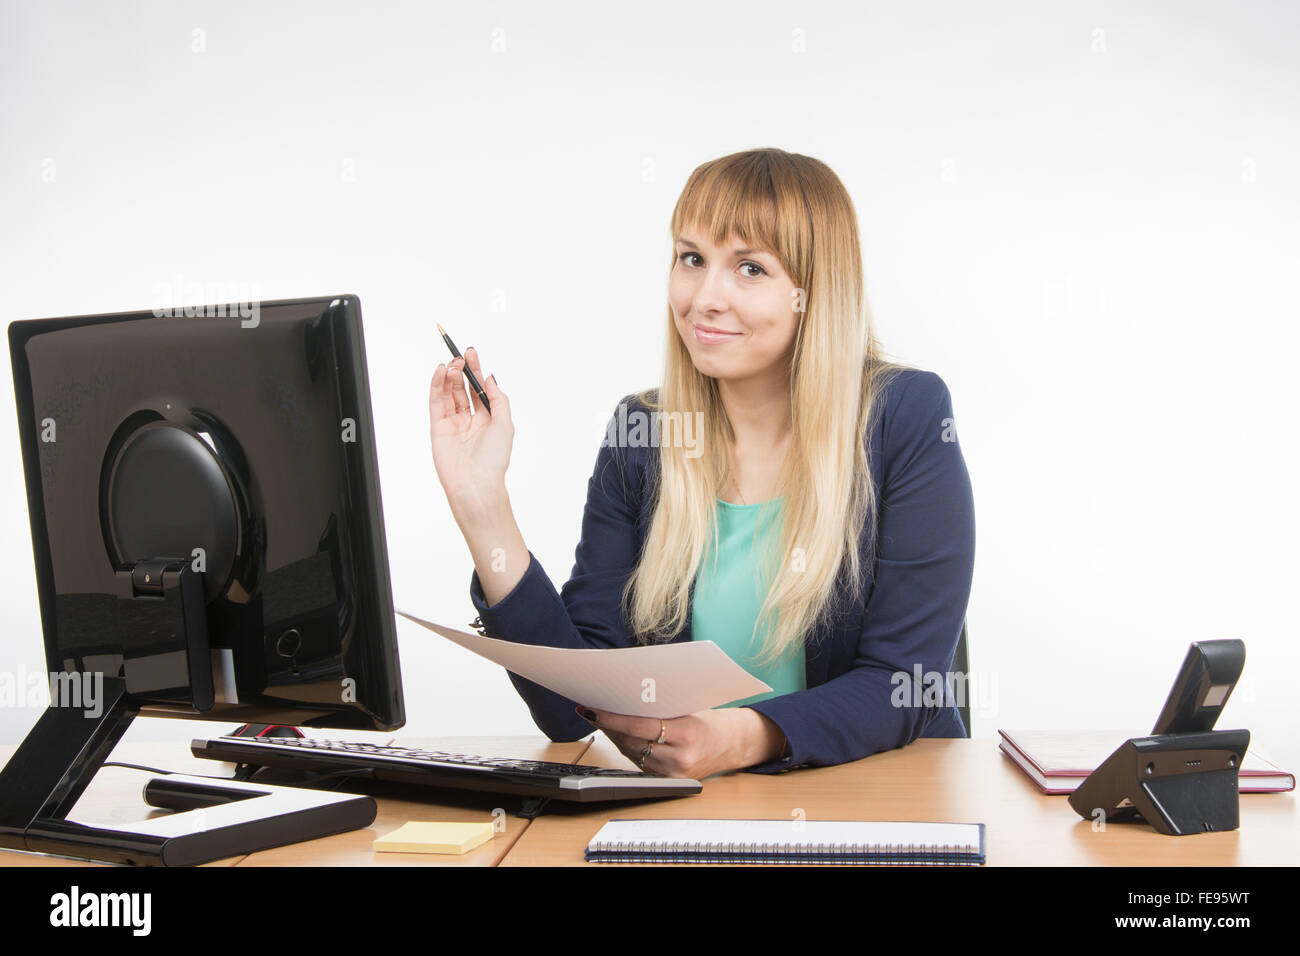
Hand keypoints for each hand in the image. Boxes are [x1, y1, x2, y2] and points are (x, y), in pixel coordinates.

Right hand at [429, 347, 512, 507]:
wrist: (476, 484)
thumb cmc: (494, 460)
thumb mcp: (505, 424)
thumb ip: (498, 399)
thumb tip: (489, 378)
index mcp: (487, 418)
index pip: (478, 389)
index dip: (475, 370)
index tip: (472, 353)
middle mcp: (469, 419)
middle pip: (462, 388)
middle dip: (461, 370)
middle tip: (461, 356)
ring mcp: (453, 423)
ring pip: (448, 393)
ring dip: (449, 376)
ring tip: (452, 364)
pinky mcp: (438, 428)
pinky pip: (436, 402)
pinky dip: (436, 386)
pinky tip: (440, 372)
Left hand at [574, 704, 784, 778]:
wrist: (731, 745)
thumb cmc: (708, 719)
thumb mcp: (689, 706)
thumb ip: (661, 705)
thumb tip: (623, 693)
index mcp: (688, 734)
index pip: (641, 726)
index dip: (613, 718)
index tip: (593, 708)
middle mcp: (681, 758)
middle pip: (631, 741)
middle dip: (608, 724)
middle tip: (590, 707)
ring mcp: (674, 773)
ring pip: (631, 753)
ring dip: (612, 735)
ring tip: (598, 717)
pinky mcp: (669, 781)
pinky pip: (638, 763)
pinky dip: (625, 746)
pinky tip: (615, 733)